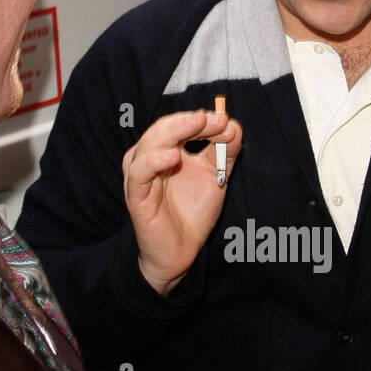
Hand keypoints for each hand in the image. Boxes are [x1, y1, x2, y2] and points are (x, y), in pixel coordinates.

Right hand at [123, 109, 242, 296]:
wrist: (181, 251)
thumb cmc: (193, 213)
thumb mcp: (215, 177)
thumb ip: (225, 152)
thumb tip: (234, 126)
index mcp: (166, 149)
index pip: (180, 124)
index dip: (202, 120)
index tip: (225, 120)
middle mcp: (149, 158)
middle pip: (164, 128)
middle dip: (191, 121)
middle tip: (215, 119)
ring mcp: (140, 176)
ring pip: (149, 144)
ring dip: (175, 131)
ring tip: (198, 125)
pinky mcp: (136, 196)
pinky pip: (140, 172)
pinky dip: (154, 160)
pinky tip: (173, 155)